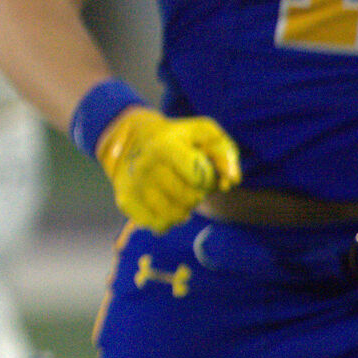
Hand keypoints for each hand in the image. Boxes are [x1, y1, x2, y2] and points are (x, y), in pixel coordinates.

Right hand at [95, 107, 240, 232]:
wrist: (129, 139)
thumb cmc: (177, 137)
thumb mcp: (204, 132)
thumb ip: (225, 153)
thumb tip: (231, 182)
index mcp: (164, 145)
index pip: (200, 177)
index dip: (209, 178)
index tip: (203, 171)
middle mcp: (145, 166)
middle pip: (189, 198)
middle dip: (199, 194)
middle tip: (192, 184)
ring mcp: (133, 186)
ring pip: (174, 216)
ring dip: (186, 209)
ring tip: (181, 195)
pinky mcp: (125, 201)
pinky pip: (158, 225)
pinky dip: (168, 220)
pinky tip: (167, 205)